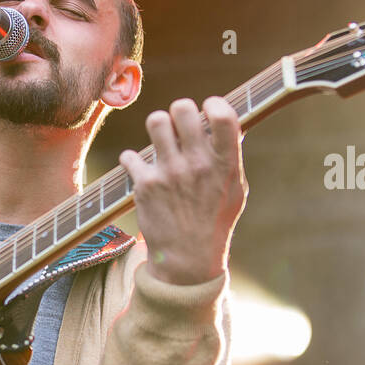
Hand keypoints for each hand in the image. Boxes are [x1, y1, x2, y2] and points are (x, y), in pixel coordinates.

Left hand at [118, 96, 247, 285]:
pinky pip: (129, 155)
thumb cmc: (214, 222)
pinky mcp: (145, 185)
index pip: (224, 115)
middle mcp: (198, 164)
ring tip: (160, 141)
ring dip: (157, 127)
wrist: (188, 259)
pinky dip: (131, 161)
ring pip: (155, 121)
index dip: (213, 104)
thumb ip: (230, 158)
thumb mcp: (235, 190)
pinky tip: (141, 170)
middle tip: (178, 126)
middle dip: (178, 111)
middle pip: (182, 108)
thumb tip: (225, 126)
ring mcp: (170, 173)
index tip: (207, 111)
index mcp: (225, 164)